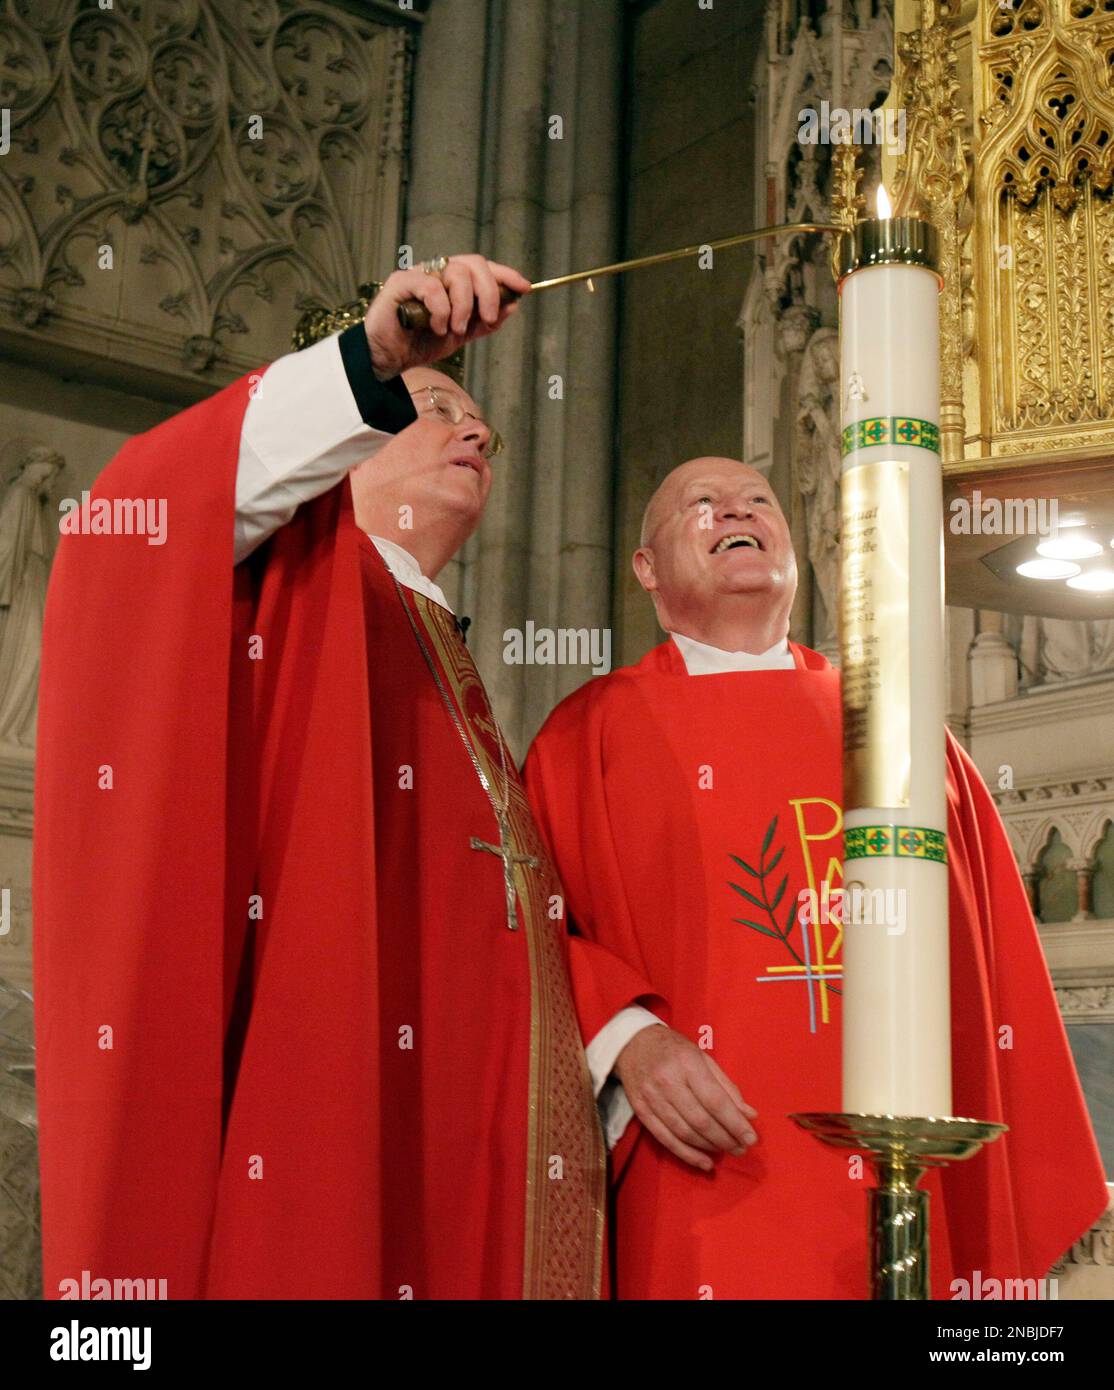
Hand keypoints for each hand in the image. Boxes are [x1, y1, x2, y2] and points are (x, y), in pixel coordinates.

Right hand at [364, 254, 530, 379]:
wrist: (388, 360)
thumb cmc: (420, 343)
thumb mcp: (461, 336)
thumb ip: (483, 322)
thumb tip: (511, 306)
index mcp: (452, 281)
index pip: (483, 268)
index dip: (505, 274)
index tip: (524, 288)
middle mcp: (436, 271)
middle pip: (473, 264)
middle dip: (488, 292)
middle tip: (486, 318)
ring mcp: (418, 274)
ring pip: (455, 273)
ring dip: (463, 306)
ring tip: (455, 330)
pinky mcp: (400, 283)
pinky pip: (431, 286)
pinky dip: (442, 309)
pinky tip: (437, 327)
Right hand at [614, 1026, 757, 1172]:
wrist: (633, 1042)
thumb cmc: (674, 1049)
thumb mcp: (703, 1057)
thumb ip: (726, 1086)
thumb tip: (749, 1114)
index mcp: (688, 1063)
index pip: (715, 1100)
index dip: (735, 1123)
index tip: (751, 1138)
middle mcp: (667, 1080)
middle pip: (700, 1120)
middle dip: (725, 1139)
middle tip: (741, 1148)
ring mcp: (651, 1097)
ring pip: (684, 1132)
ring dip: (709, 1147)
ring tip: (727, 1151)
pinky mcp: (640, 1110)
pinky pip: (665, 1139)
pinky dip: (687, 1154)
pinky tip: (705, 1162)